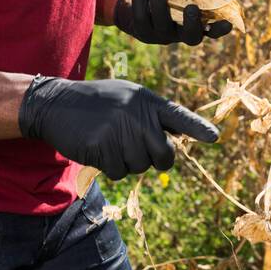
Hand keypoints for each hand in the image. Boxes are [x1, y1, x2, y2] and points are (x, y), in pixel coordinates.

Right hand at [17, 76, 217, 179]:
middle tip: (136, 149)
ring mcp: (119, 131)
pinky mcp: (101, 147)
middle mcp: (137, 115)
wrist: (56, 104)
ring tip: (111, 141)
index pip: (178, 116)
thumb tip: (178, 136)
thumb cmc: (97, 102)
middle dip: (155, 160)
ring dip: (128, 162)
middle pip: (164, 155)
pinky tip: (98, 148)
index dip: (197, 128)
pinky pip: (119, 172)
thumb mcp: (127, 97)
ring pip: (141, 167)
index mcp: (146, 101)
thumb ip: (152, 114)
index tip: (214, 138)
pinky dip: (110, 167)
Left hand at [113, 0, 233, 45]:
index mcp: (197, 23)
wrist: (142, 5)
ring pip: (162, 26)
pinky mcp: (144, 33)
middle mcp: (182, 34)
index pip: (213, 31)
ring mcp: (163, 36)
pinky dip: (140, 4)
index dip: (220, 29)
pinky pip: (141, 20)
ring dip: (160, 7)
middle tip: (192, 7)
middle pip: (190, 36)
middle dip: (192, 23)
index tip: (228, 24)